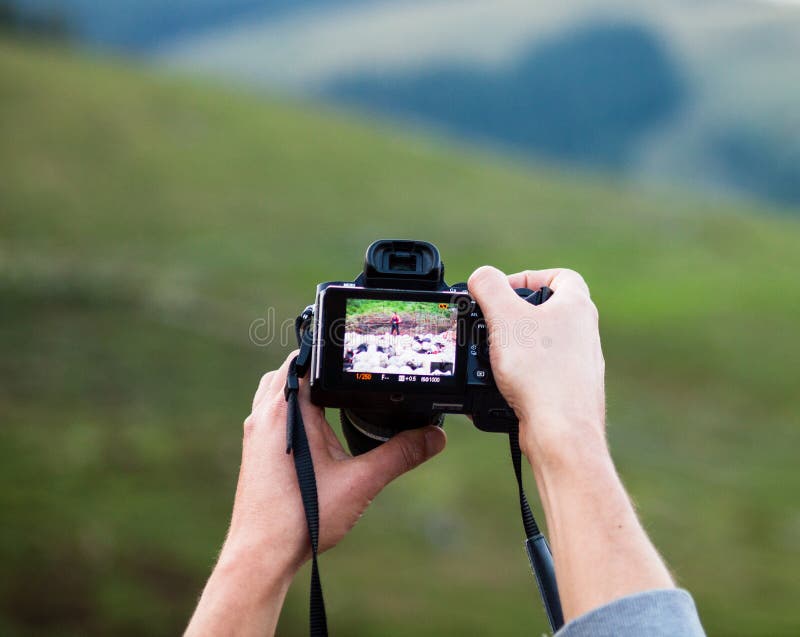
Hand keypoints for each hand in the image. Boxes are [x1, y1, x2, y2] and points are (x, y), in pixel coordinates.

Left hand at [186, 352, 445, 635]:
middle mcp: (265, 414)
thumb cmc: (301, 518)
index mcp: (288, 409)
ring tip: (335, 398)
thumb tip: (435, 438)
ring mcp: (255, 432)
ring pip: (277, 390)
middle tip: (352, 374)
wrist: (261, 555)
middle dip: (319, 368)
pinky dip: (291, 408)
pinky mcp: (253, 450)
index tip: (357, 352)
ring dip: (302, 387)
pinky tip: (315, 430)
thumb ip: (400, 454)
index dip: (331, 350)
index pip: (306, 357)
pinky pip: (271, 412)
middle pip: (292, 369)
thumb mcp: (361, 482)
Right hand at [467, 266, 605, 462]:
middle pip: (548, 311)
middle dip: (515, 316)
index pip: (560, 276)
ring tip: (492, 357)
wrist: (561, 432)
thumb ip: (489, 288)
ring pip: (543, 345)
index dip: (529, 277)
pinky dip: (520, 375)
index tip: (503, 292)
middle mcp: (584, 334)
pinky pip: (540, 374)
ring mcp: (580, 365)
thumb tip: (481, 276)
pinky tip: (502, 385)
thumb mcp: (504, 317)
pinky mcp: (569, 392)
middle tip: (491, 324)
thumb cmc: (540, 373)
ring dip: (515, 347)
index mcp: (576, 307)